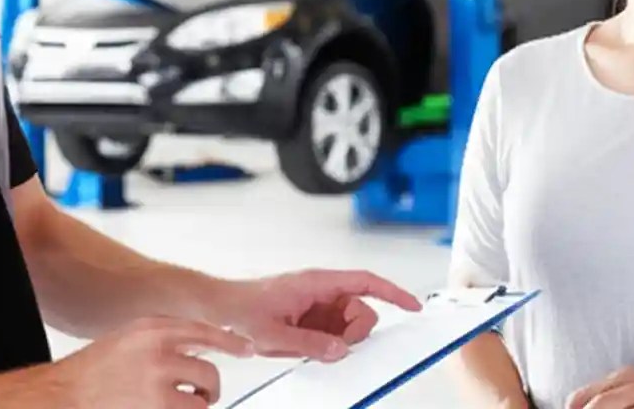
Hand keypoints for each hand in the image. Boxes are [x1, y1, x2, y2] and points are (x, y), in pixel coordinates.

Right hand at [54, 316, 253, 408]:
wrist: (60, 396)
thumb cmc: (93, 371)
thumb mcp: (129, 339)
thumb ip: (165, 339)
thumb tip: (203, 347)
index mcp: (153, 330)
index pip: (206, 333)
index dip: (231, 343)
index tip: (247, 350)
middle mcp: (158, 354)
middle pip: (210, 374)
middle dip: (208, 389)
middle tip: (199, 396)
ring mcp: (156, 387)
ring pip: (201, 402)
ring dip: (194, 407)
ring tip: (174, 406)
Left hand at [216, 269, 422, 361]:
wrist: (221, 306)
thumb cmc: (244, 308)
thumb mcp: (275, 333)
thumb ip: (310, 343)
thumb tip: (342, 350)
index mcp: (317, 283)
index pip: (366, 282)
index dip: (392, 293)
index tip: (412, 305)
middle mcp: (322, 290)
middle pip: (360, 309)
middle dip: (357, 332)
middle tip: (338, 348)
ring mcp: (317, 304)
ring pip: (347, 324)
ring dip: (339, 339)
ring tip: (309, 346)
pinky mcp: (310, 316)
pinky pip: (332, 331)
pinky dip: (327, 343)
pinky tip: (306, 346)